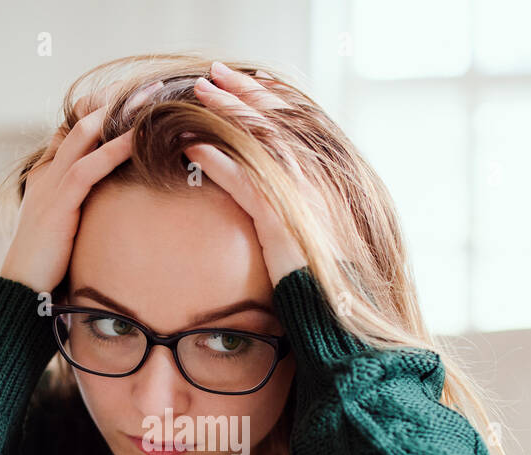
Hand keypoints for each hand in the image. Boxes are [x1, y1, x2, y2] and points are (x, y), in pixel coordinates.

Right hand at [0, 80, 160, 295]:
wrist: (21, 289)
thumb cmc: (47, 265)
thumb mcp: (66, 228)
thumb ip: (83, 209)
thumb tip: (111, 208)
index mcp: (46, 177)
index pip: (71, 130)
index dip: (99, 111)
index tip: (130, 98)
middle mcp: (46, 174)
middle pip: (79, 123)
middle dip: (113, 101)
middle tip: (148, 87)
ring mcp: (50, 186)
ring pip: (83, 136)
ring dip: (117, 115)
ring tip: (148, 101)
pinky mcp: (58, 205)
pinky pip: (88, 169)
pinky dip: (113, 150)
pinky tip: (138, 139)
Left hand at [186, 62, 327, 286]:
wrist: (338, 304)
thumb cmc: (325, 270)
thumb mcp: (318, 224)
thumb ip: (303, 197)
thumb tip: (279, 181)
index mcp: (328, 173)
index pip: (297, 120)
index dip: (269, 96)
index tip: (245, 77)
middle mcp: (317, 176)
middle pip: (276, 119)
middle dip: (242, 92)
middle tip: (212, 74)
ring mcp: (300, 194)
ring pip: (259, 140)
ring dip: (226, 114)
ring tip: (197, 96)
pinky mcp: (280, 218)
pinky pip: (242, 182)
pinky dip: (216, 161)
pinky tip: (191, 147)